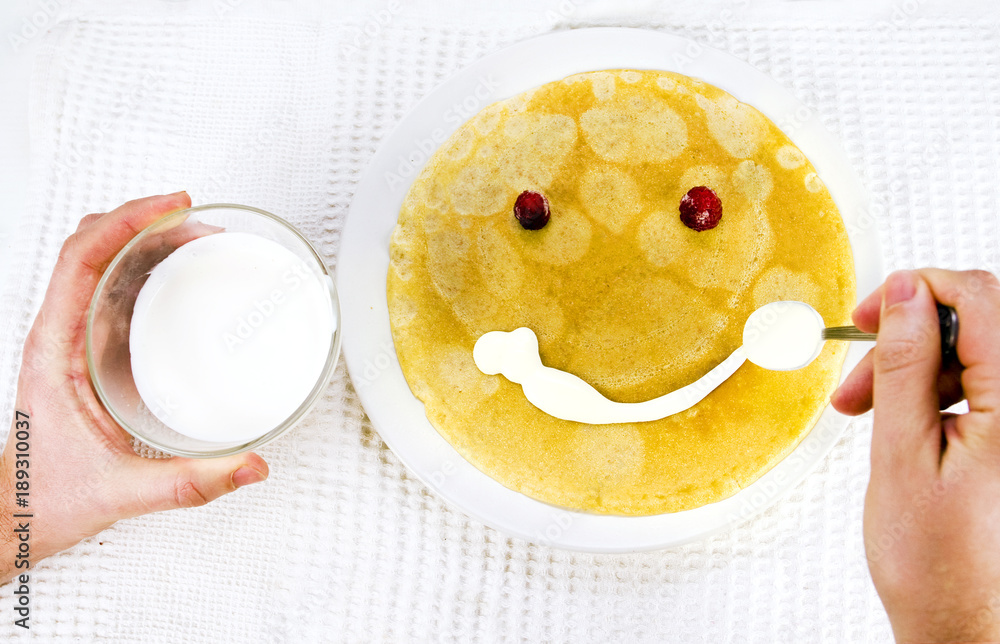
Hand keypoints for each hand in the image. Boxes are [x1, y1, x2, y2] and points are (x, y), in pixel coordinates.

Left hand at [0, 193, 268, 581]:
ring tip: (194, 237)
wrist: (16, 515)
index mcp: (54, 350)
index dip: (128, 222)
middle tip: (196, 220)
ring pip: (101, 264)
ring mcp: (73, 341)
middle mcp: (60, 335)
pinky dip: (144, 270)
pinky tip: (177, 278)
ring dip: (145, 240)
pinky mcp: (89, 353)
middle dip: (145, 221)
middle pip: (92, 246)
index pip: (81, 259)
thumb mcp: (121, 491)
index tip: (172, 208)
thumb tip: (249, 466)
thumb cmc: (46, 497)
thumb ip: (191, 483)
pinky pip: (113, 292)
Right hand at [833, 269, 999, 641]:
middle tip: (858, 374)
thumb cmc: (939, 566)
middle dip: (909, 334)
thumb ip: (903, 367)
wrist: (966, 627)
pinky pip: (983, 385)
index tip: (869, 315)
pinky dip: (936, 392)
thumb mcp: (901, 456)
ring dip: (916, 368)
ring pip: (976, 351)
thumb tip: (904, 295)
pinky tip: (902, 422)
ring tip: (867, 408)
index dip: (916, 291)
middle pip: (978, 320)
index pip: (979, 297)